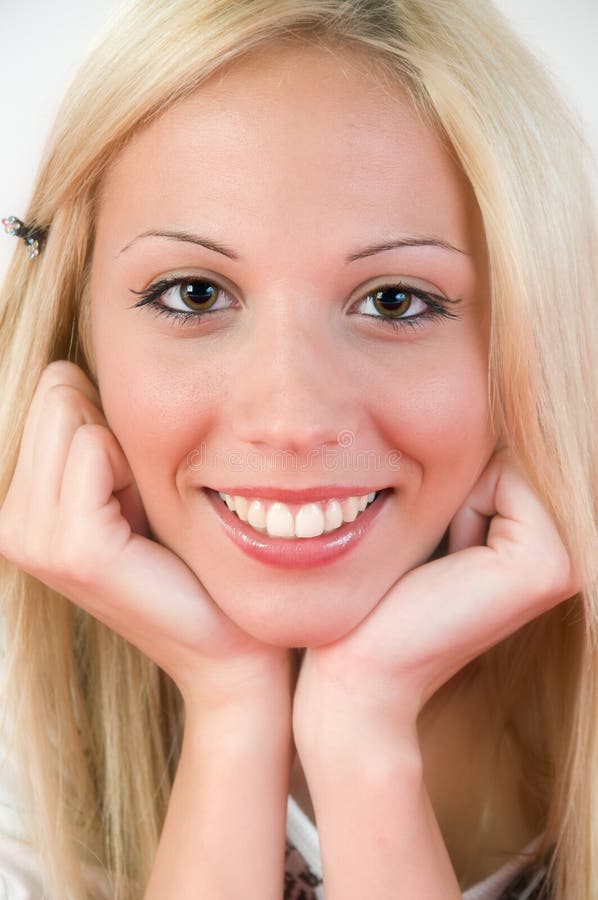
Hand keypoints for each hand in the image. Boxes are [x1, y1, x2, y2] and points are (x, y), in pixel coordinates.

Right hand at [0, 361, 290, 707]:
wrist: (229, 640)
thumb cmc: (189, 554)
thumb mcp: (133, 480)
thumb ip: (97, 425)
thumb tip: (84, 354)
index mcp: (18, 499)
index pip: (52, 383)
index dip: (111, 417)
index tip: (133, 482)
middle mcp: (8, 517)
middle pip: (58, 386)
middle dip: (116, 427)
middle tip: (143, 497)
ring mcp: (30, 536)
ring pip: (74, 408)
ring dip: (130, 448)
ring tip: (146, 511)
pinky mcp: (72, 549)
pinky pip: (96, 446)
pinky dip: (136, 468)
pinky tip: (149, 521)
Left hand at [293, 448, 579, 745]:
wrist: (362, 668)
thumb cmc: (388, 592)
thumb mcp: (443, 517)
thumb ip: (479, 473)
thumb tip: (494, 405)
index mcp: (557, 541)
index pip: (519, 449)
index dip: (466, 475)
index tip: (447, 541)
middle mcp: (579, 550)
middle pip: (519, 448)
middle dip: (466, 480)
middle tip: (445, 551)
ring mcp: (573, 561)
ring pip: (509, 458)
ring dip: (461, 493)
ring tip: (447, 558)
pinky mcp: (549, 566)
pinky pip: (501, 477)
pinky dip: (462, 506)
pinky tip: (450, 563)